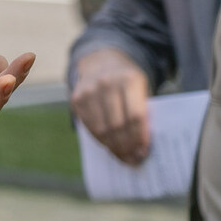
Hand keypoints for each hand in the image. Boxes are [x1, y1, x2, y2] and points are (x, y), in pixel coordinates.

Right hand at [71, 48, 153, 165]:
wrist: (102, 60)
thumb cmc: (127, 81)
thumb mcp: (141, 88)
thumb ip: (142, 111)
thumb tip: (141, 147)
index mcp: (129, 79)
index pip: (135, 116)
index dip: (139, 137)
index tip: (143, 153)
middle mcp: (107, 82)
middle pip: (117, 125)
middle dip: (126, 146)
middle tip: (133, 160)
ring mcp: (89, 90)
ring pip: (101, 129)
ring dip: (113, 147)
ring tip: (123, 156)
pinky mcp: (76, 98)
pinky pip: (89, 126)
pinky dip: (100, 140)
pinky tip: (109, 146)